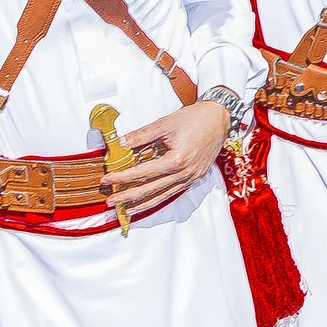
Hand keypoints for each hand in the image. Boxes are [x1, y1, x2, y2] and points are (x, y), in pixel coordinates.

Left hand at [102, 100, 231, 212]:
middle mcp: (185, 172)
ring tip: (126, 209)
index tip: (107, 180)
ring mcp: (192, 176)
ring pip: (163, 195)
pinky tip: (148, 201)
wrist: (219, 117)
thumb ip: (142, 135)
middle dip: (128, 196)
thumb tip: (121, 143)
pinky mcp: (196, 176)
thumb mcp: (166, 123)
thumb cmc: (195, 118)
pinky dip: (159, 198)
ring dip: (143, 203)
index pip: (143, 173)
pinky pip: (174, 192)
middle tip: (111, 201)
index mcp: (177, 159)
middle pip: (151, 189)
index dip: (123, 177)